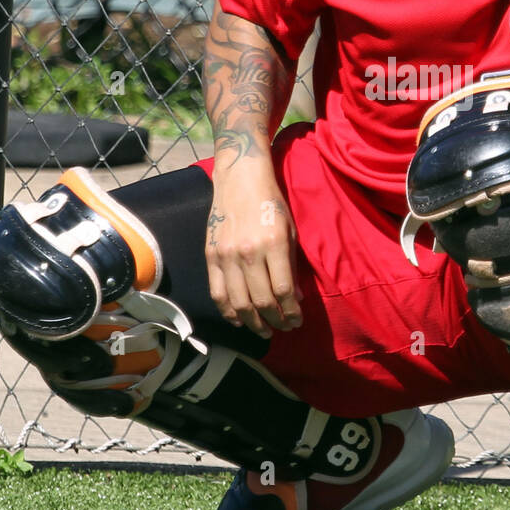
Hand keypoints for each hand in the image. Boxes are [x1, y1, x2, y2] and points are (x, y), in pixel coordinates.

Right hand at [206, 157, 303, 338]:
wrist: (240, 179)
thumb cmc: (270, 203)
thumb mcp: (290, 231)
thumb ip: (292, 266)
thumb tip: (296, 299)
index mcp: (273, 244)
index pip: (284, 291)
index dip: (292, 312)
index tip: (297, 321)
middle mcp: (248, 252)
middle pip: (262, 302)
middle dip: (276, 321)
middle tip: (284, 328)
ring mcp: (226, 255)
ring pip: (239, 303)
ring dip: (253, 323)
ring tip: (264, 330)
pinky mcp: (211, 256)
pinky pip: (218, 293)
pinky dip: (228, 312)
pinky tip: (239, 320)